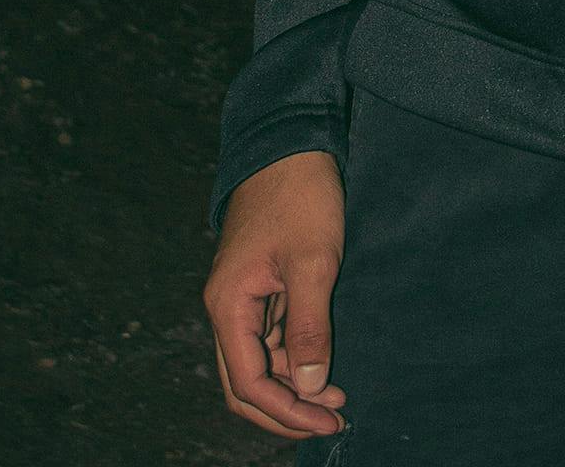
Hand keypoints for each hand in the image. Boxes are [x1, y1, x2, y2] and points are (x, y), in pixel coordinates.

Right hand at [203, 150, 347, 439]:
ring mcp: (241, 296)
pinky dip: (293, 358)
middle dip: (286, 408)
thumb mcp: (314, 262)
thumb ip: (310, 327)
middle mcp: (226, 307)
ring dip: (292, 385)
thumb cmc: (301, 196)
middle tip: (334, 418)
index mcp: (228, 304)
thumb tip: (312, 387)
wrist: (291, 143)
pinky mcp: (259, 285)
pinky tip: (323, 364)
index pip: (248, 383)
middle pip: (245, 381)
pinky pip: (269, 337)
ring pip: (258, 361)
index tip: (328, 421)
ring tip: (338, 397)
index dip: (286, 412)